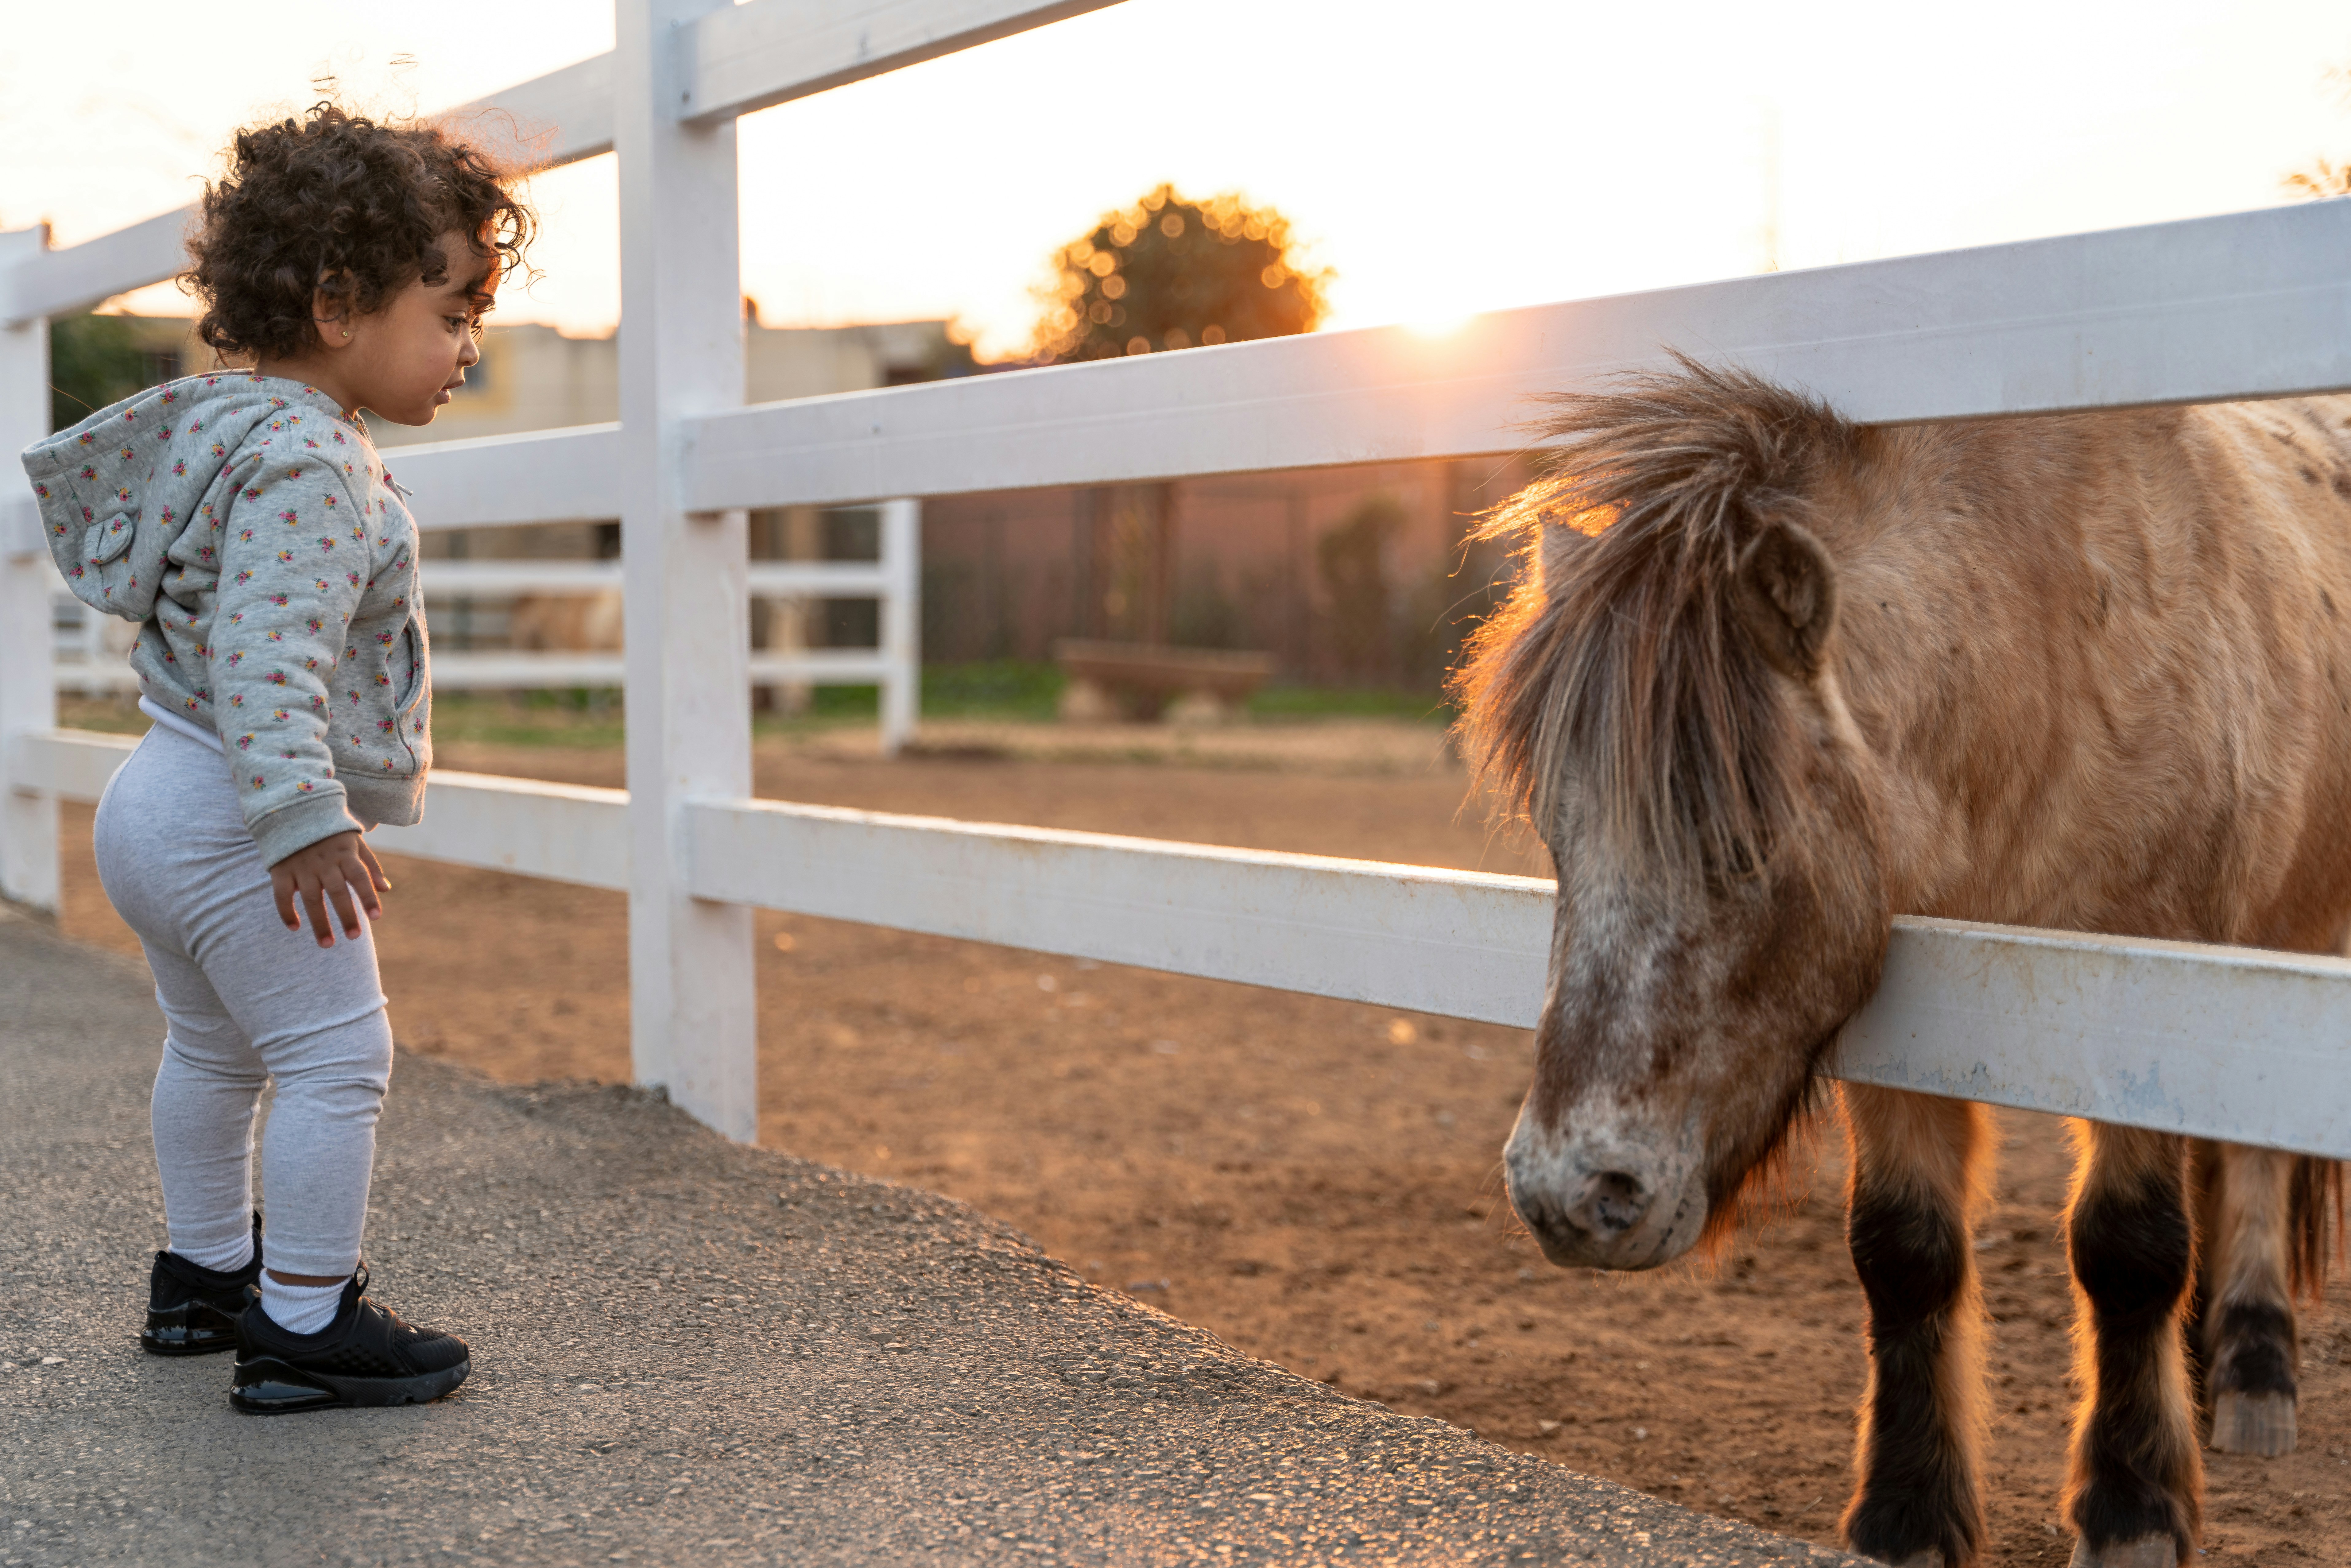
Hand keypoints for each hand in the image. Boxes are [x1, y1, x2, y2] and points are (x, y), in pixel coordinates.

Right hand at [270, 831, 389, 947]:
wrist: (293, 812)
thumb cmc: (331, 834)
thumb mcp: (355, 843)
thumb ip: (370, 866)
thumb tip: (385, 889)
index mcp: (345, 854)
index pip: (360, 877)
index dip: (368, 897)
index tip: (377, 917)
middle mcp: (324, 861)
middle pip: (337, 891)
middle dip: (346, 915)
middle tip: (354, 937)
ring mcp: (301, 866)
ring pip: (311, 898)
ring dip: (319, 922)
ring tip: (327, 944)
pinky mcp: (281, 869)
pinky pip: (282, 894)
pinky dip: (286, 912)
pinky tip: (295, 927)